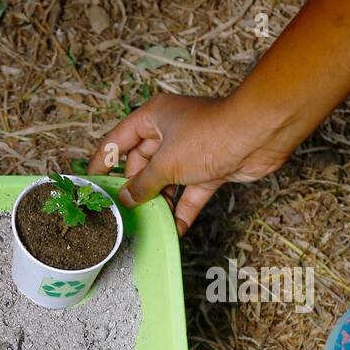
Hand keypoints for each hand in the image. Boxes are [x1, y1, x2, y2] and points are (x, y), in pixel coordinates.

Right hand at [87, 94, 295, 235]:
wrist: (259, 135)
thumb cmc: (209, 135)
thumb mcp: (165, 164)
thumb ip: (141, 184)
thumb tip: (126, 199)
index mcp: (153, 118)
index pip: (117, 140)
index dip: (102, 162)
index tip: (90, 184)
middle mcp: (170, 131)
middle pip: (141, 163)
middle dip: (133, 188)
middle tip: (120, 212)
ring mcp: (190, 150)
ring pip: (165, 180)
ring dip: (158, 202)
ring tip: (145, 225)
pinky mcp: (209, 167)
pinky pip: (189, 192)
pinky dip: (183, 209)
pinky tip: (174, 231)